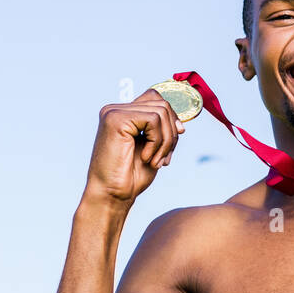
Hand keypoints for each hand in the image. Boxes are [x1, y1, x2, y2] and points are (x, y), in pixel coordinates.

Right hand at [83, 90, 184, 204]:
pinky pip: (153, 120)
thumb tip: (181, 124)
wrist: (112, 195)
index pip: (155, 98)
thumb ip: (163, 131)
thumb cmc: (130, 176)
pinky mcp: (115, 119)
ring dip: (166, 140)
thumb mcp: (153, 148)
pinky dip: (158, 142)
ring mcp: (114, 112)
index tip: (178, 136)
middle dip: (171, 133)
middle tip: (165, 158)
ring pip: (161, 112)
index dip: (171, 117)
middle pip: (161, 104)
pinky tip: (146, 158)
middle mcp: (115, 109)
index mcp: (122, 114)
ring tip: (156, 161)